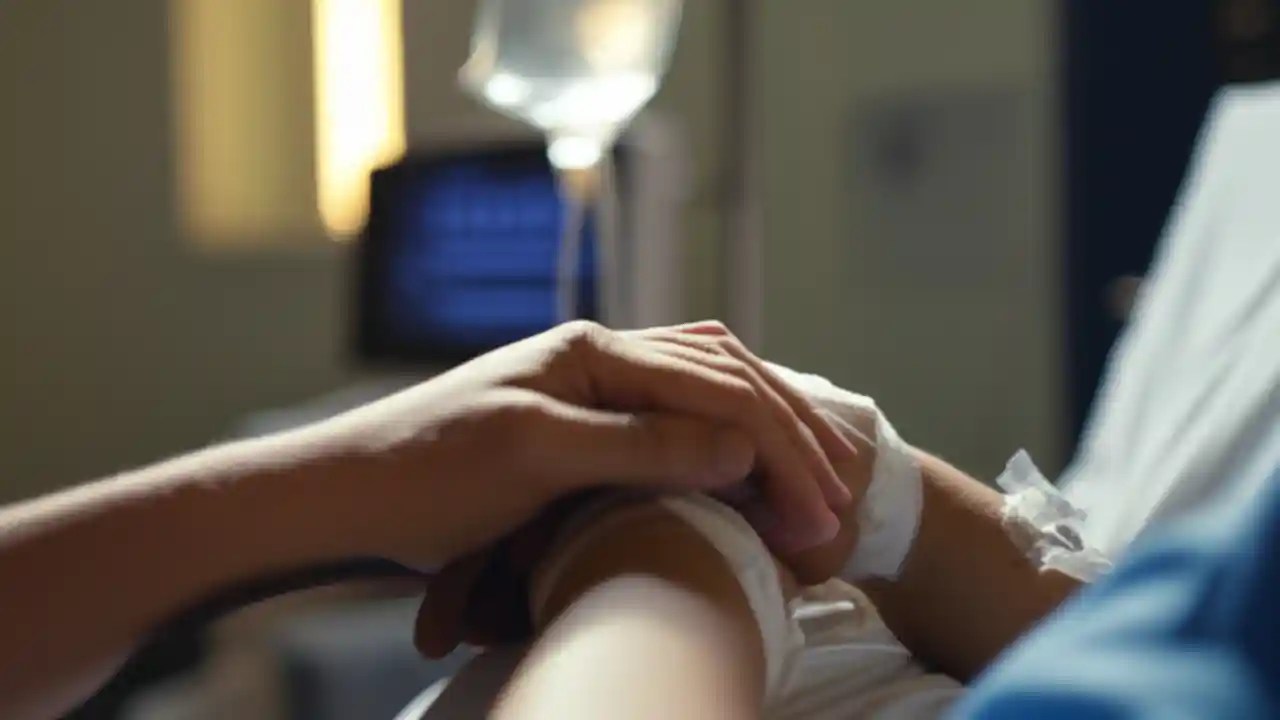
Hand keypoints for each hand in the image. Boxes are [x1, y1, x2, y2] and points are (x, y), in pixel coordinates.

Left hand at [322, 320, 855, 572]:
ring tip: (814, 477)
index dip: (779, 449)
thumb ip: (639, 445)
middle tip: (835, 501)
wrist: (347, 488)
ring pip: (709, 385)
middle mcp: (600, 353)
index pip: (717, 390)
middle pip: (726, 378)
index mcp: (593, 352)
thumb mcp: (535, 457)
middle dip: (790, 437)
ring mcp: (591, 380)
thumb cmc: (426, 474)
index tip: (820, 511)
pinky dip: (726, 432)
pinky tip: (746, 457)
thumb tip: (743, 445)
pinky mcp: (581, 415)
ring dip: (766, 431)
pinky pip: (677, 409)